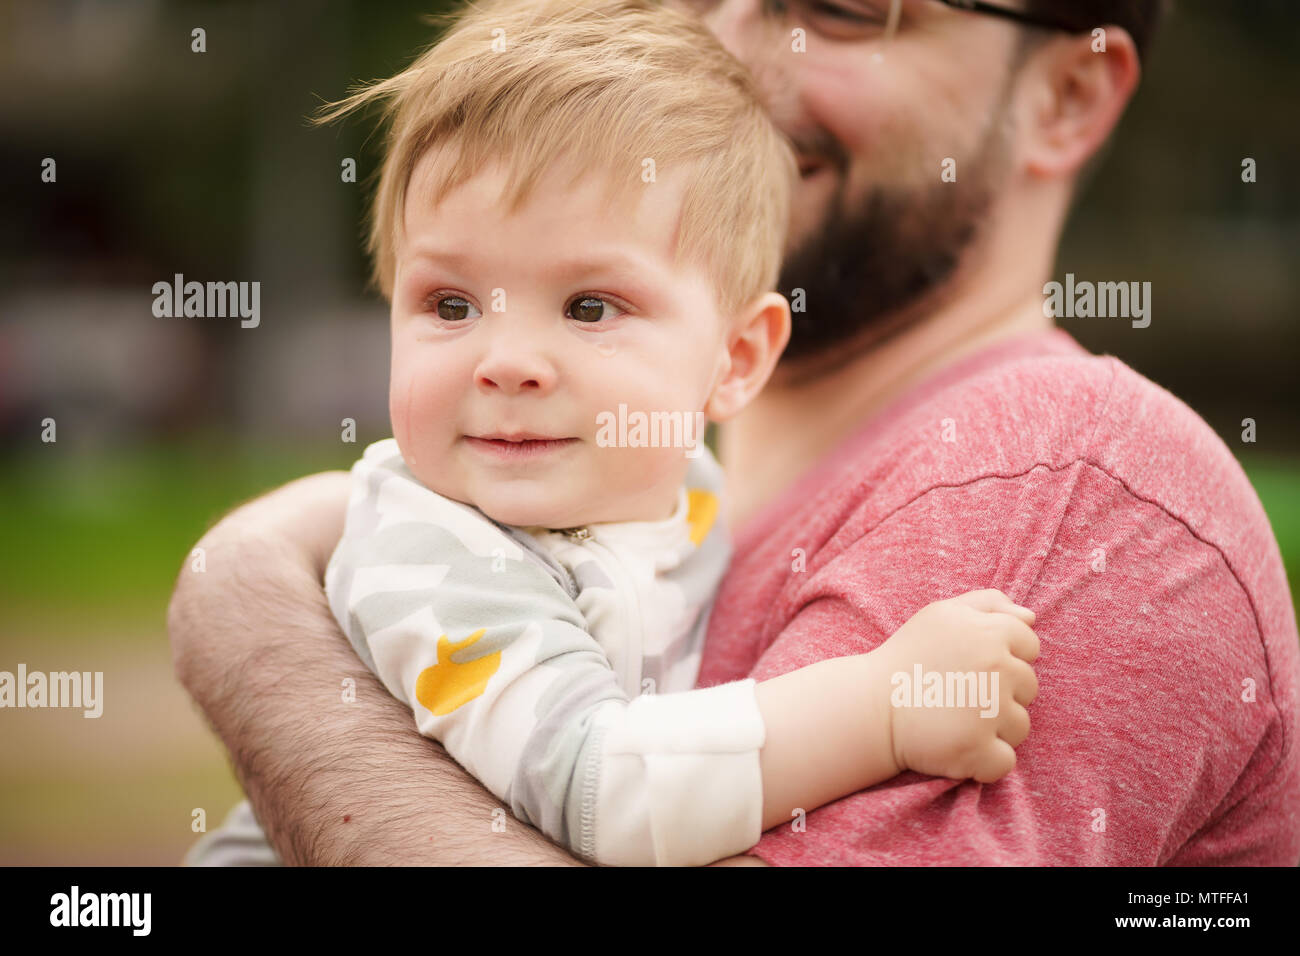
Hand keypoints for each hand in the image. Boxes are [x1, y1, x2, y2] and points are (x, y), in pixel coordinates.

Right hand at [871, 589, 1039, 783]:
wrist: (871, 707)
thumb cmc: (908, 656)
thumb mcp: (942, 614)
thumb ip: (988, 603)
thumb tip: (1030, 617)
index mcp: (991, 633)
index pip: (1030, 646)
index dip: (1005, 656)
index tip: (971, 666)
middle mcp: (997, 669)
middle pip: (1028, 687)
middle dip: (1001, 692)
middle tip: (959, 693)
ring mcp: (989, 712)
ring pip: (1020, 726)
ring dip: (994, 728)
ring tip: (956, 720)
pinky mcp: (978, 750)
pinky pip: (1005, 762)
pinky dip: (985, 762)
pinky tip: (957, 747)